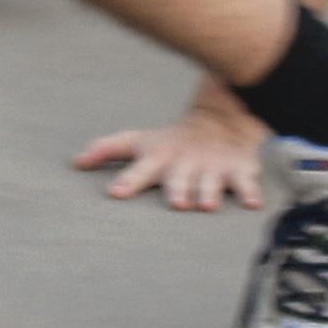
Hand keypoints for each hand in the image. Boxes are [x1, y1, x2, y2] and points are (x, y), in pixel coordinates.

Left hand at [71, 92, 270, 210]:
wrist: (221, 121)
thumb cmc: (171, 141)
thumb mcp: (139, 141)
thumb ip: (107, 150)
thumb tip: (75, 162)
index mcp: (159, 157)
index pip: (139, 168)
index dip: (128, 180)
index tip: (115, 193)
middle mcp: (185, 162)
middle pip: (179, 177)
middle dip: (177, 189)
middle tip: (176, 204)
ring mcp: (212, 167)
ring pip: (211, 182)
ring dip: (209, 192)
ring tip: (207, 206)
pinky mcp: (239, 170)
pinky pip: (246, 181)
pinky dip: (250, 192)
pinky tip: (252, 204)